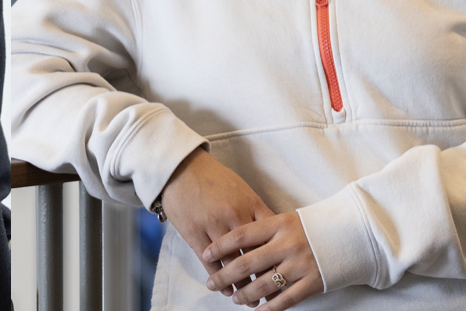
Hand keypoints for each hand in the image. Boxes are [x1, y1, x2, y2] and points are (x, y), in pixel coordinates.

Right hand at [159, 148, 273, 294]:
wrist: (181, 168)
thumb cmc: (214, 178)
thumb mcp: (242, 189)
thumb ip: (256, 210)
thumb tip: (272, 233)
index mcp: (250, 203)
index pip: (270, 237)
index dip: (278, 258)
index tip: (284, 273)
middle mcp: (234, 216)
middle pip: (254, 253)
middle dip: (264, 278)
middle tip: (271, 294)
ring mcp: (213, 225)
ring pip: (232, 262)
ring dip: (243, 285)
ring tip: (251, 300)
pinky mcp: (194, 234)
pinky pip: (210, 263)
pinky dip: (220, 280)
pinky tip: (227, 291)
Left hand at [202, 212, 323, 308]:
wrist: (354, 232)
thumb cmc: (318, 225)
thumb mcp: (290, 220)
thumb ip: (267, 232)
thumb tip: (238, 246)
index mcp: (280, 224)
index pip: (242, 235)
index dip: (221, 246)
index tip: (206, 255)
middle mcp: (287, 244)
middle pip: (247, 263)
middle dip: (224, 275)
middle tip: (211, 284)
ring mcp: (300, 265)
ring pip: (262, 285)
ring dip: (244, 294)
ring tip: (234, 298)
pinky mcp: (312, 282)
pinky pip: (284, 301)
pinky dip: (267, 309)